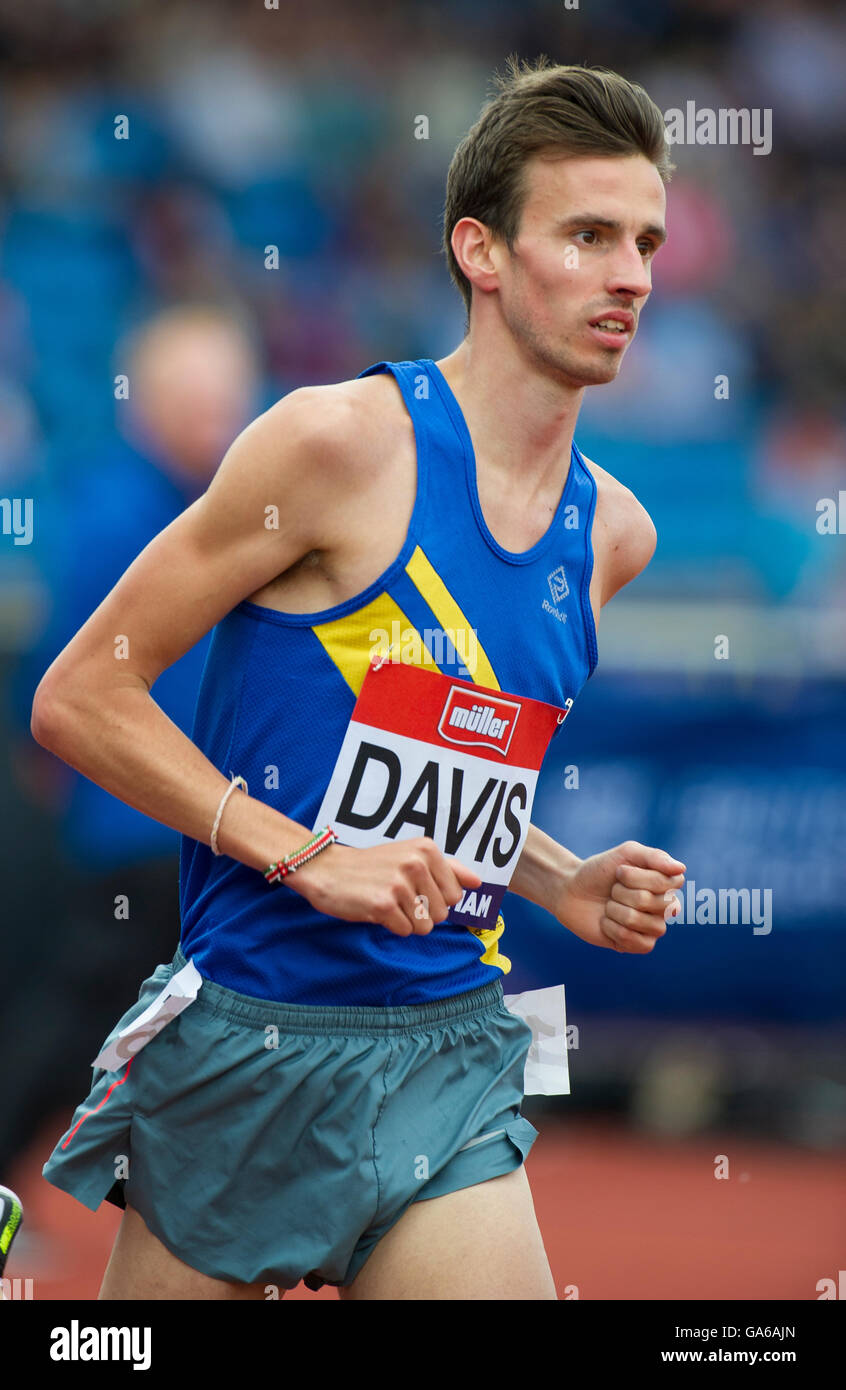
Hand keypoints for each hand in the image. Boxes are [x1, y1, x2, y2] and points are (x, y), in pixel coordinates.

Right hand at [287, 836, 482, 936]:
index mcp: (427, 850)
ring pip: (424, 926)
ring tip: (387, 902)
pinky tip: (376, 909)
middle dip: (422, 913)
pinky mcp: (384, 904)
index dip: (436, 898)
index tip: (414, 888)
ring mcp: (400, 884)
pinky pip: (405, 931)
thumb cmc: (372, 866)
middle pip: (442, 914)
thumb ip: (447, 868)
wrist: (327, 869)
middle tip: (398, 896)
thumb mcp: (410, 855)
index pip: (456, 894)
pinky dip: (391, 926)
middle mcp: (416, 863)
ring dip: (406, 921)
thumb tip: (477, 882)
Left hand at [554, 840, 684, 953]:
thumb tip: (681, 868)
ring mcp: (654, 927)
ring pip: (637, 920)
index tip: (620, 871)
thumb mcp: (626, 853)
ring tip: (609, 907)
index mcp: (667, 884)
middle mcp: (666, 907)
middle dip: (621, 892)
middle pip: (649, 900)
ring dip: (614, 910)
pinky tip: (608, 923)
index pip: (669, 882)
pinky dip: (611, 929)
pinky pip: (631, 940)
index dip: (638, 877)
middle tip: (613, 891)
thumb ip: (654, 857)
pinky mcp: (640, 945)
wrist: (572, 891)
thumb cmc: (601, 871)